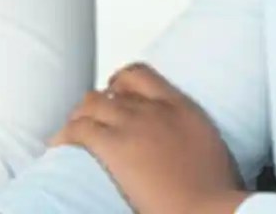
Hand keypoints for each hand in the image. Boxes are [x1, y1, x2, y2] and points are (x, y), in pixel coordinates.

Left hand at [51, 63, 248, 213]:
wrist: (209, 211)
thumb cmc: (217, 195)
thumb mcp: (211, 151)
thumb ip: (190, 138)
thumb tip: (182, 151)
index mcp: (182, 108)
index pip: (141, 75)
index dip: (120, 82)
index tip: (113, 92)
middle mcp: (155, 109)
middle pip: (111, 91)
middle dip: (97, 104)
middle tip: (90, 121)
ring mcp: (133, 124)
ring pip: (91, 104)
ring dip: (79, 117)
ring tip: (71, 133)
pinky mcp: (113, 145)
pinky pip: (78, 130)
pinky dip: (64, 136)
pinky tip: (58, 146)